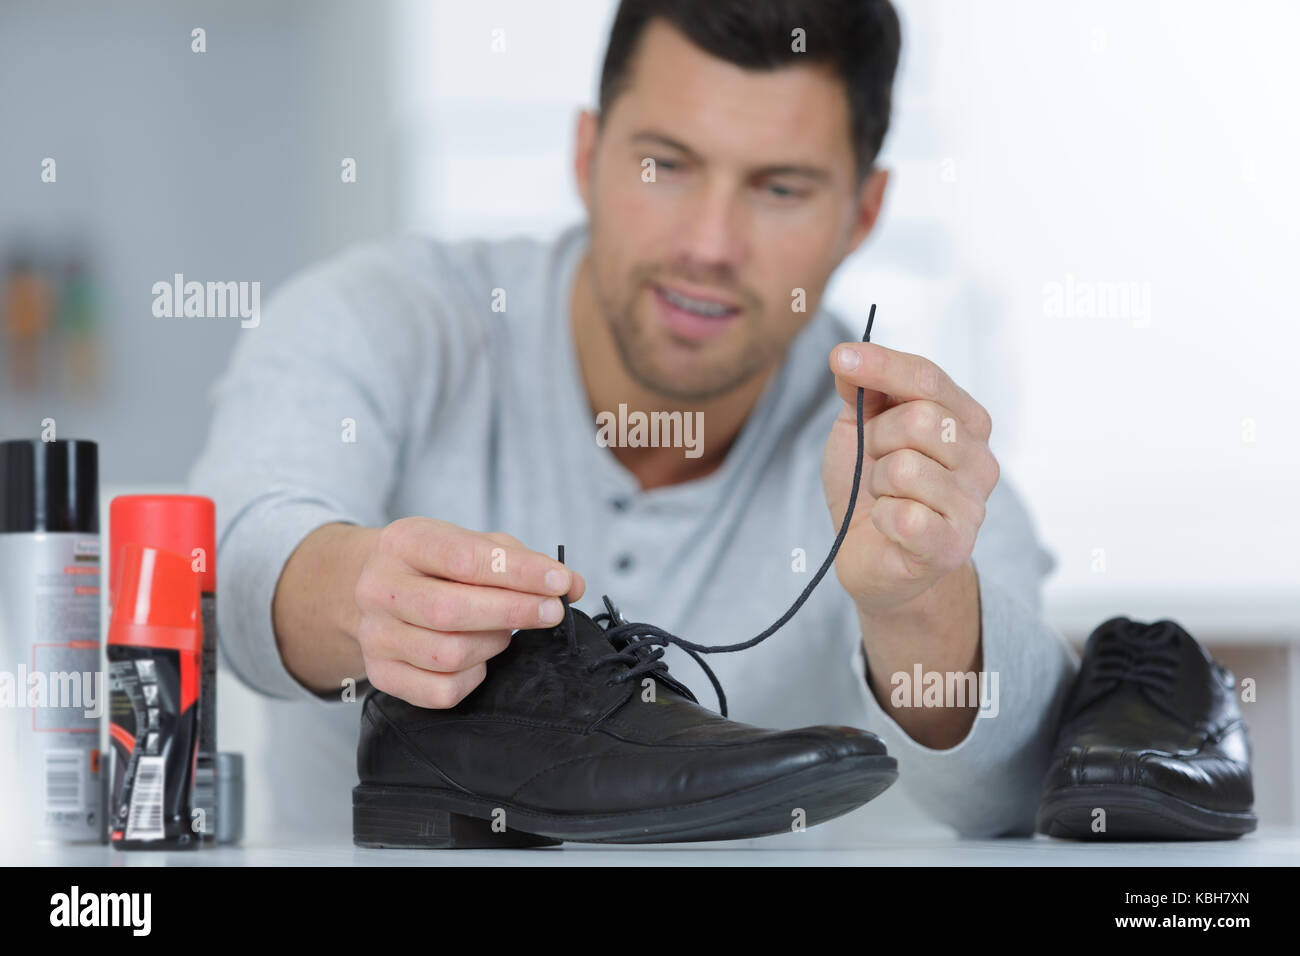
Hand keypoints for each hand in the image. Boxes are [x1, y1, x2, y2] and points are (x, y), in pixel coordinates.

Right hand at [353, 518, 584, 707]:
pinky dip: (473, 677)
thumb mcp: (476, 546)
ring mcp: (375, 635)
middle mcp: (379, 588)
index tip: (559, 582)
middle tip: (551, 612)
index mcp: (403, 542)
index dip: (519, 572)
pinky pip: (441, 691)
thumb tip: (572, 585)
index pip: (464, 558)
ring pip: (449, 654)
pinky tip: (479, 659)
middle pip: (451, 610)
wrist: (382, 589)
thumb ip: (523, 561)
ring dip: (492, 643)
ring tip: (504, 631)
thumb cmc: (439, 567)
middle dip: (513, 612)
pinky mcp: (381, 674)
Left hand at [822, 339, 998, 615]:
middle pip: (919, 419)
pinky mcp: (953, 547)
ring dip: (877, 483)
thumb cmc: (870, 486)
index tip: (839, 357)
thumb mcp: (858, 429)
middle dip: (876, 438)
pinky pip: (904, 517)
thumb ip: (860, 391)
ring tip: (884, 497)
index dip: (882, 365)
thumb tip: (847, 357)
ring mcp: (973, 506)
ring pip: (905, 468)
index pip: (928, 378)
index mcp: (966, 421)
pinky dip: (881, 518)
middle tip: (874, 462)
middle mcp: (981, 460)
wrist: (870, 554)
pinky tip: (888, 525)